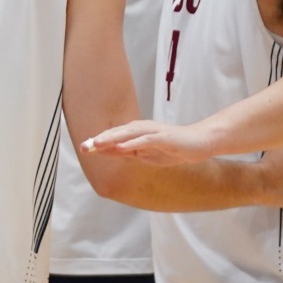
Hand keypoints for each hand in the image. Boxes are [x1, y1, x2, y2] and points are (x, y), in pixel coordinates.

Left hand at [83, 120, 217, 165]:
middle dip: (100, 140)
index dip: (98, 143)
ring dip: (112, 138)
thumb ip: (129, 152)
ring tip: (97, 144)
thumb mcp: (147, 154)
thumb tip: (110, 153)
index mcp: (137, 132)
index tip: (83, 149)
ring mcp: (153, 132)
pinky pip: (146, 140)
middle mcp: (143, 129)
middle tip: (83, 146)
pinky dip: (133, 143)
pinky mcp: (164, 137)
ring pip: (129, 134)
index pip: (114, 137)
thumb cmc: (173, 148)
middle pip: (117, 133)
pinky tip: (122, 147)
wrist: (199, 143)